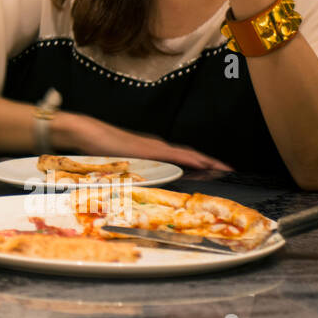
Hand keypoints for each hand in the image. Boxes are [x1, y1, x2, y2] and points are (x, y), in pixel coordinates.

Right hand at [69, 112, 233, 171]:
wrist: (87, 133)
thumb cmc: (99, 149)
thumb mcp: (120, 164)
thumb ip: (132, 171)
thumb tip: (138, 184)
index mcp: (151, 151)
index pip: (181, 157)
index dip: (199, 163)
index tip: (214, 170)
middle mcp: (157, 146)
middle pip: (189, 154)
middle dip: (210, 162)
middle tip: (229, 170)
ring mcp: (155, 146)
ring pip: (187, 153)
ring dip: (207, 160)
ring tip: (224, 168)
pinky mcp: (151, 149)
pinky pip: (177, 155)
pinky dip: (192, 159)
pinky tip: (204, 164)